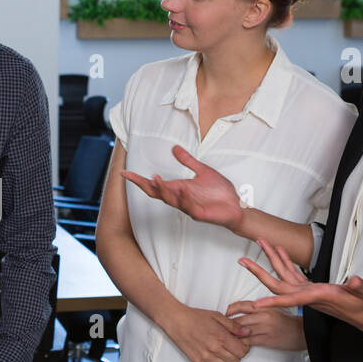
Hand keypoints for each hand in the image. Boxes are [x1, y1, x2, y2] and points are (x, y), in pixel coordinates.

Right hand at [122, 145, 243, 230]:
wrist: (236, 206)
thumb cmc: (220, 192)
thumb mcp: (203, 170)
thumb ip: (188, 161)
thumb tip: (174, 148)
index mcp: (179, 188)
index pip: (155, 185)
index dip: (140, 179)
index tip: (125, 173)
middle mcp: (180, 198)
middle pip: (156, 193)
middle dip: (143, 185)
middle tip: (130, 176)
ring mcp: (188, 207)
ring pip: (170, 200)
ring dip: (162, 190)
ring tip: (155, 178)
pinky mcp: (199, 213)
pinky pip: (189, 207)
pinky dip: (184, 199)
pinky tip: (181, 190)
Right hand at [162, 304, 251, 361]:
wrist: (176, 321)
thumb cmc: (196, 317)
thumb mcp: (217, 316)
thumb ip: (234, 326)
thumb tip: (247, 332)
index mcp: (221, 338)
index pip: (242, 351)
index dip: (245, 347)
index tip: (242, 342)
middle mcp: (214, 350)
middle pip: (236, 360)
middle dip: (238, 353)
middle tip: (233, 345)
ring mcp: (205, 357)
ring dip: (228, 358)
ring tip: (223, 348)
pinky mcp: (197, 361)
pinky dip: (217, 361)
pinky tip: (214, 352)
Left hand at [224, 300, 305, 351]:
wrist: (300, 332)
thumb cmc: (286, 321)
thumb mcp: (272, 309)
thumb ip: (257, 308)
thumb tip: (238, 309)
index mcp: (264, 306)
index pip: (241, 305)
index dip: (229, 310)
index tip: (224, 315)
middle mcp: (263, 316)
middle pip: (238, 320)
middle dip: (228, 326)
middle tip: (220, 329)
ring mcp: (265, 328)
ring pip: (242, 331)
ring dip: (232, 336)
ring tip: (226, 338)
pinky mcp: (266, 340)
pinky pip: (249, 342)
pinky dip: (241, 343)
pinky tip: (237, 345)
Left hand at [238, 238, 362, 338]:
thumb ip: (360, 287)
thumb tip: (353, 281)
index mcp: (320, 297)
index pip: (291, 299)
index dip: (273, 301)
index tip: (255, 305)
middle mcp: (310, 295)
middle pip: (278, 285)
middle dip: (260, 272)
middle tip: (242, 260)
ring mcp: (311, 292)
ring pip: (284, 277)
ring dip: (272, 260)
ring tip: (261, 243)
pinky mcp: (315, 289)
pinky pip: (294, 275)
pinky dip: (286, 262)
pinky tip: (280, 251)